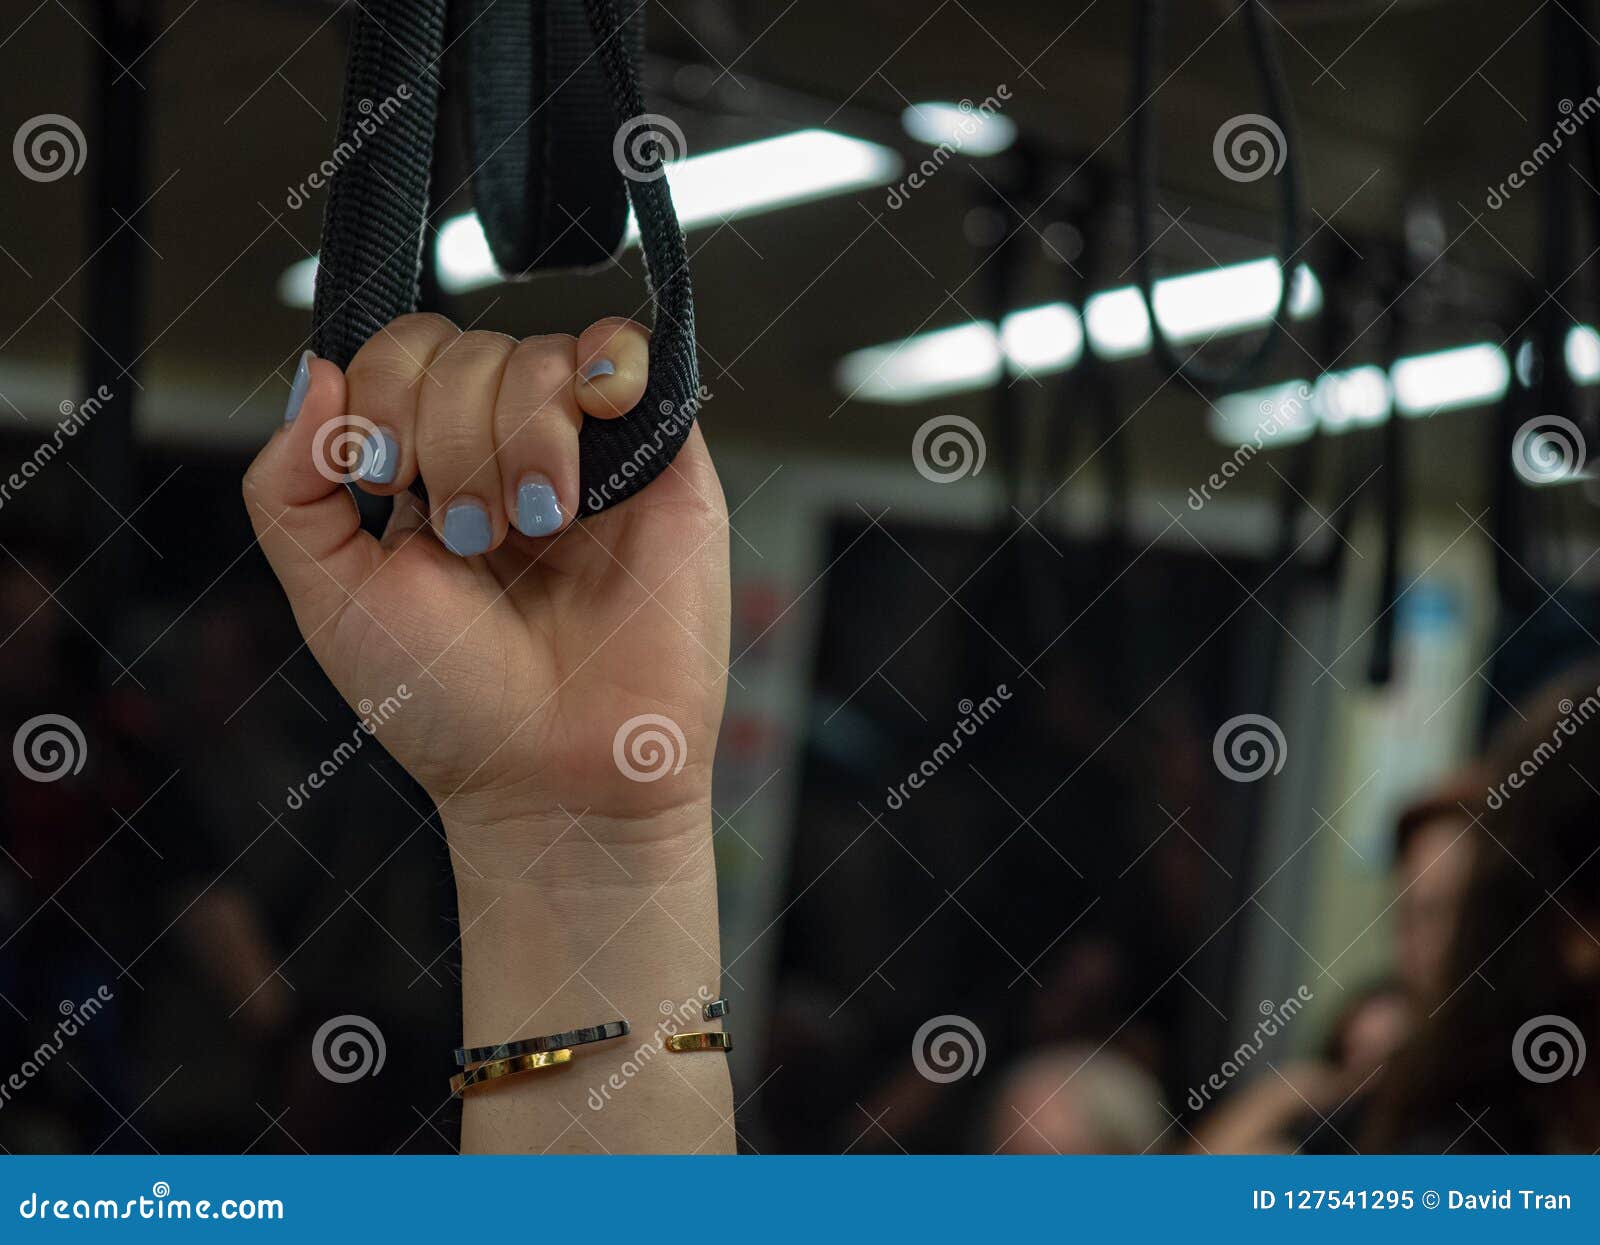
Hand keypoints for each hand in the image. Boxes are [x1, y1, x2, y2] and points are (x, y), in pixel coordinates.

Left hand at [242, 314, 728, 870]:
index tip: (388, 480)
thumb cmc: (455, 708)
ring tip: (536, 526)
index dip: (385, 395)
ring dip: (521, 438)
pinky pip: (629, 359)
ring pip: (541, 357)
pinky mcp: (663, 466)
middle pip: (466, 349)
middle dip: (452, 438)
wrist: (559, 775)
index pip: (401, 357)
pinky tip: (586, 437)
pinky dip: (603, 367)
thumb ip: (291, 486)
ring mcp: (588, 454)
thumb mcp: (333, 600)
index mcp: (429, 472)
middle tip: (474, 535)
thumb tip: (317, 371)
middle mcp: (507, 452)